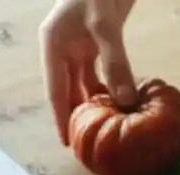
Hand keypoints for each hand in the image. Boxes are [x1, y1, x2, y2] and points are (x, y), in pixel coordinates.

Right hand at [40, 0, 138, 144]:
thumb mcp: (106, 26)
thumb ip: (115, 62)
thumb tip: (125, 101)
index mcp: (54, 44)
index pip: (55, 90)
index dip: (61, 117)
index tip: (67, 143)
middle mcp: (64, 47)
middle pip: (70, 89)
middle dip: (79, 114)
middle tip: (89, 142)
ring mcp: (82, 42)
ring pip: (87, 81)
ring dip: (97, 101)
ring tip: (106, 128)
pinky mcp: (101, 38)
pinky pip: (104, 69)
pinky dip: (112, 85)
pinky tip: (122, 101)